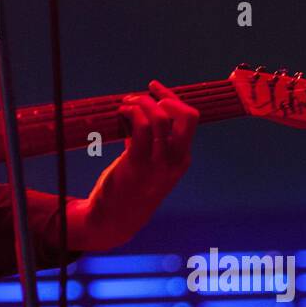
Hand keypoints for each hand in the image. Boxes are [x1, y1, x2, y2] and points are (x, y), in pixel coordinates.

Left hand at [67, 80, 198, 250]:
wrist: (116, 219)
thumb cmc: (131, 188)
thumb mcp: (151, 165)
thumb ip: (152, 141)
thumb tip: (143, 111)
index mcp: (182, 159)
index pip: (190, 118)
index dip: (172, 96)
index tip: (153, 87)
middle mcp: (175, 160)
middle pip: (187, 116)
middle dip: (166, 97)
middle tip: (143, 97)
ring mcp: (158, 163)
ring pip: (160, 118)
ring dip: (141, 103)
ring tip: (126, 105)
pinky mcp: (136, 164)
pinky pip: (141, 127)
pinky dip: (131, 112)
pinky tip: (120, 114)